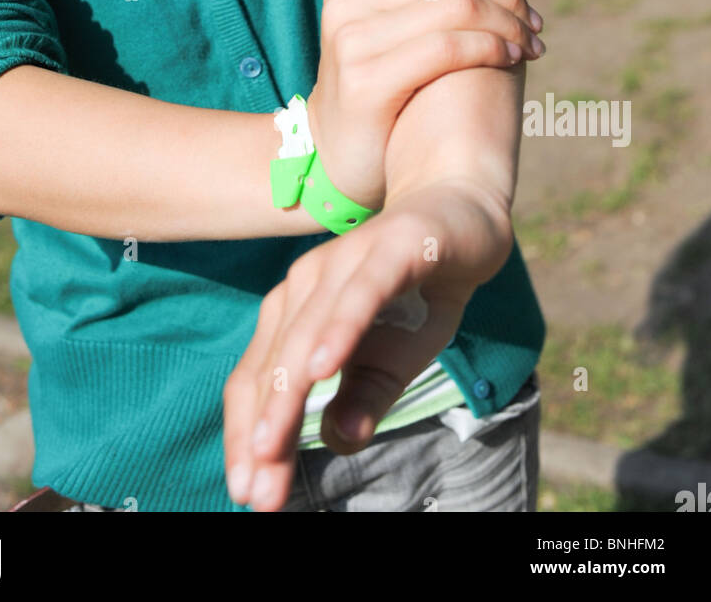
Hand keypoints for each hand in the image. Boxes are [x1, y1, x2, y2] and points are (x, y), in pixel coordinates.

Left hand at [223, 178, 513, 511]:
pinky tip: (324, 367)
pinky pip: (358, 292)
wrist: (462, 216)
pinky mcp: (388, 248)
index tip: (249, 494)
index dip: (250, 437)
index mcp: (296, 312)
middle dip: (263, 431)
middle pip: (274, 365)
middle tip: (257, 494)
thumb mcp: (393, 360)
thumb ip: (363, 398)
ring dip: (287, 391)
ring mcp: (344, 262)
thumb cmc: (418, 291)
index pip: (259, 381)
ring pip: (307, 331)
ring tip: (271, 446)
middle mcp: (306, 285)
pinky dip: (338, 329)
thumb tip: (336, 441)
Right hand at [306, 0, 543, 210]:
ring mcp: (353, 40)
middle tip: (532, 16)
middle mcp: (346, 2)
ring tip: (530, 39)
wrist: (337, 156)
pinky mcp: (368, 81)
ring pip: (456, 5)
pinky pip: (448, 48)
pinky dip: (491, 46)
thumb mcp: (368, 26)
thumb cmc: (370, 87)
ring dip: (508, 19)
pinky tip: (512, 57)